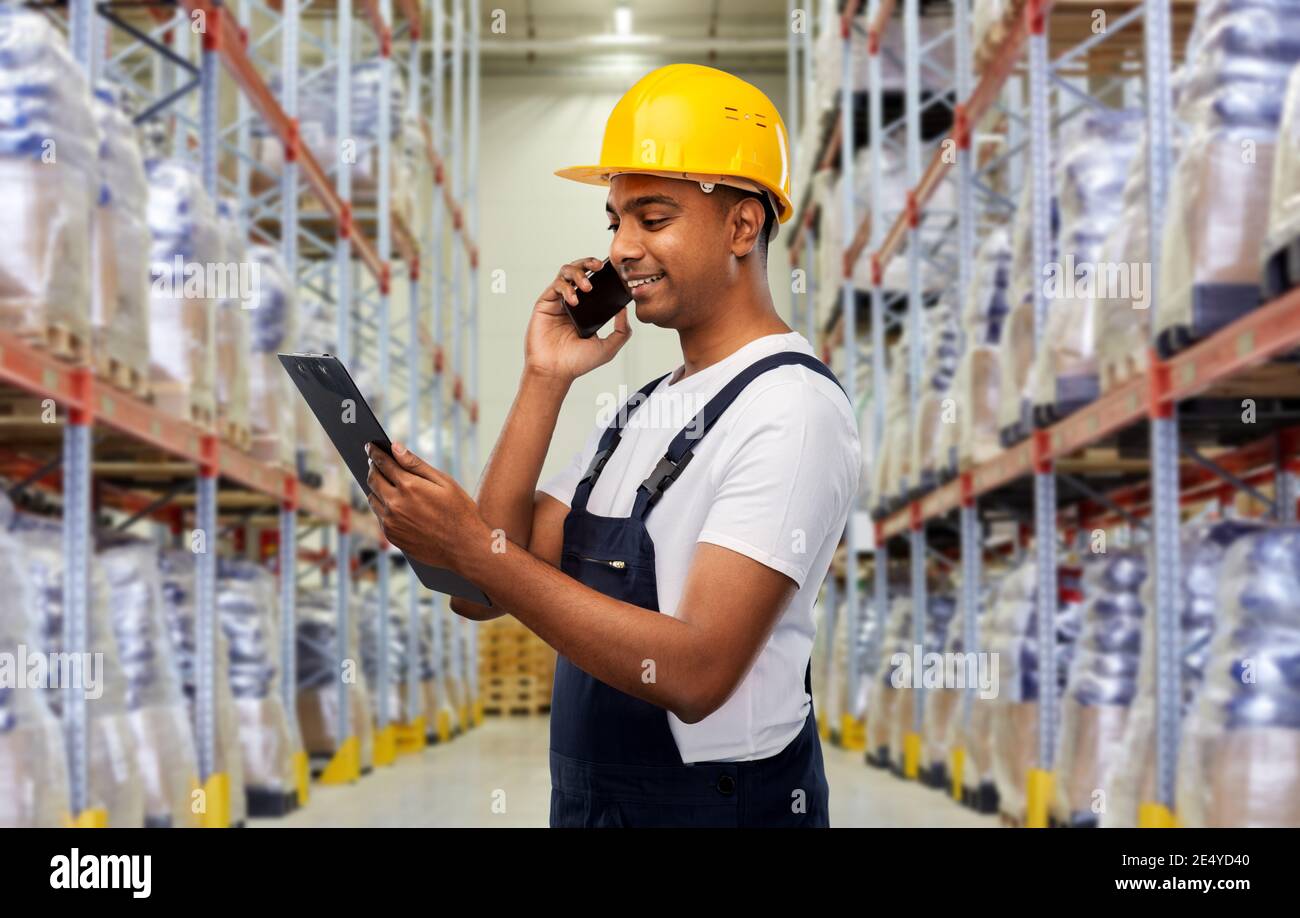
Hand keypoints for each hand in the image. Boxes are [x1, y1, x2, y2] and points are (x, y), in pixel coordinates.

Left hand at [365, 441, 491, 572]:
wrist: (464, 548)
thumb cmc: (460, 511)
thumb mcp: (444, 482)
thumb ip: (416, 464)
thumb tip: (395, 448)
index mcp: (409, 486)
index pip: (383, 463)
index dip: (375, 452)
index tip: (370, 446)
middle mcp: (395, 504)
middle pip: (373, 479)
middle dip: (373, 468)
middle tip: (376, 463)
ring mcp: (391, 522)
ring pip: (372, 498)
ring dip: (376, 488)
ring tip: (386, 483)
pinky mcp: (392, 536)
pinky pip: (379, 516)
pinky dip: (383, 507)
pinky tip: (395, 504)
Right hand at [525, 257, 630, 382]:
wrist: (555, 371)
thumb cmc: (577, 362)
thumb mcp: (608, 348)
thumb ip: (621, 331)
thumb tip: (625, 310)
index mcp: (588, 310)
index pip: (596, 283)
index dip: (603, 274)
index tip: (615, 271)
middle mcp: (573, 302)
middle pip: (580, 270)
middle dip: (589, 262)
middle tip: (599, 266)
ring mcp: (558, 301)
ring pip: (566, 272)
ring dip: (578, 273)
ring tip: (587, 286)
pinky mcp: (545, 303)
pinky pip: (556, 285)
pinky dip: (567, 289)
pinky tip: (574, 301)